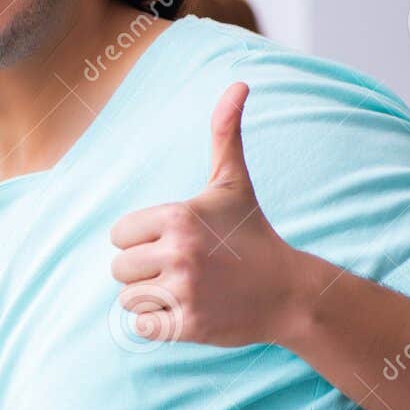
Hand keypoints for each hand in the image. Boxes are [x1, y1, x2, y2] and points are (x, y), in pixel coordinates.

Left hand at [109, 82, 309, 348]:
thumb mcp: (233, 183)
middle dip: (143, 271)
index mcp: (177, 216)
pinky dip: (156, 324)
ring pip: (127, 298)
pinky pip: (141, 326)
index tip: (173, 242)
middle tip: (182, 269)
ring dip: (150, 298)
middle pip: (119, 268)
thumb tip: (238, 83)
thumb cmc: (253, 234)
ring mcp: (183, 291)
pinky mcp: (187, 325)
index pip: (119, 234)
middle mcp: (178, 253)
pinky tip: (186, 311)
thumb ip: (225, 133)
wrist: (290, 292)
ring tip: (186, 289)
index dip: (140, 240)